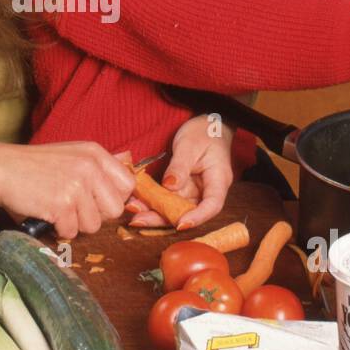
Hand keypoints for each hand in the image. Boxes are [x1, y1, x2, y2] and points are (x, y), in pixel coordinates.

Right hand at [0, 137, 134, 240]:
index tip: (95, 202)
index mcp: (95, 153)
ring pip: (93, 225)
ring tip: (55, 207)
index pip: (127, 186)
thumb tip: (125, 195)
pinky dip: (56, 229)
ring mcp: (77, 185)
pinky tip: (44, 212)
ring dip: (74, 224)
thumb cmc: (32, 167)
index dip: (112, 199)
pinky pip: (70, 232)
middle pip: (114, 210)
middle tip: (71, 208)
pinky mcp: (61, 204)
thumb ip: (97, 171)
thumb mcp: (71, 157)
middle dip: (94, 216)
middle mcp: (90, 167)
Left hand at [126, 116, 232, 231]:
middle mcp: (205, 191)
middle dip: (163, 219)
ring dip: (152, 212)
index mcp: (218, 180)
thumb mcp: (190, 145)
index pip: (212, 205)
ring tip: (131, 211)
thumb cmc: (204, 132)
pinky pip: (166, 199)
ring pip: (173, 208)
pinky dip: (150, 202)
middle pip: (187, 212)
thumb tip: (170, 186)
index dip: (197, 218)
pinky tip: (135, 202)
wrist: (206, 124)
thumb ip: (180, 166)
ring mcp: (192, 191)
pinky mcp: (180, 189)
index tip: (180, 224)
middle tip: (139, 220)